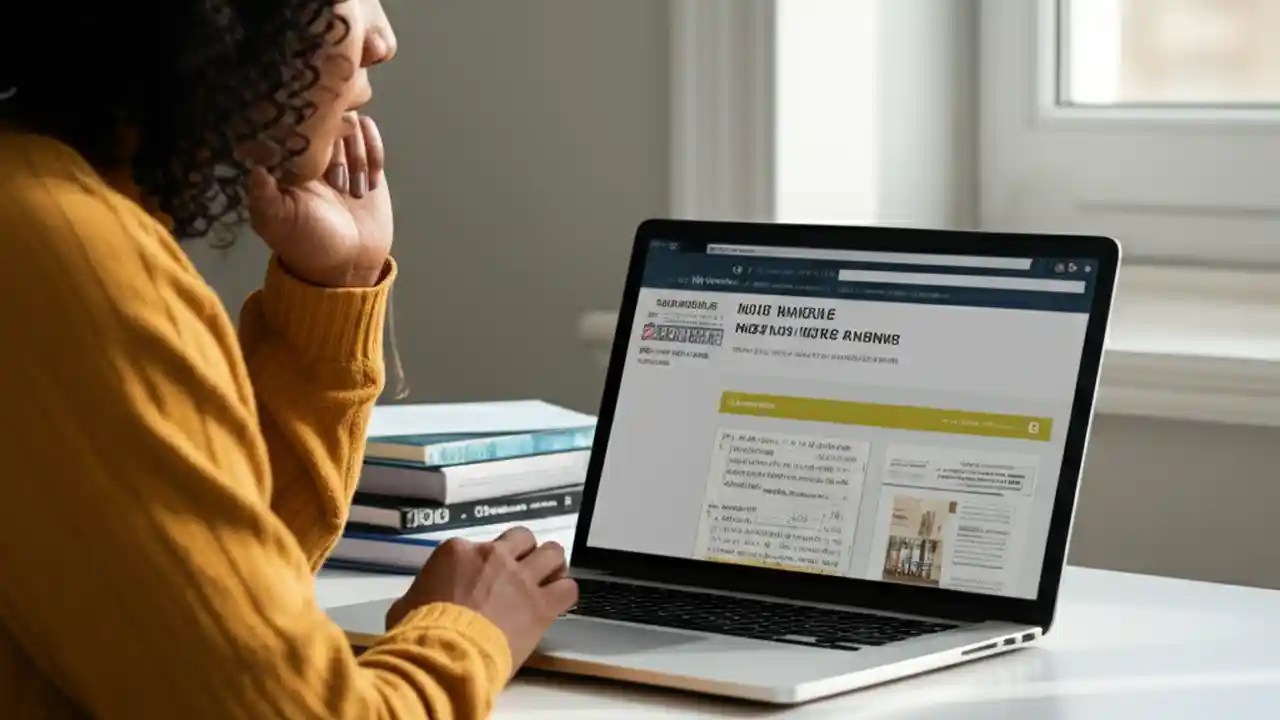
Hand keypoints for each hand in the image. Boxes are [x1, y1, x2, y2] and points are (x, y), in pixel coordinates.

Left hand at [247, 112, 392, 287]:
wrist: (349, 263)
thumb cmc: (308, 244)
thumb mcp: (278, 222)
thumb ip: (263, 195)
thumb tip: (253, 166)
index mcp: (284, 160)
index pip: (291, 122)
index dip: (305, 131)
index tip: (315, 153)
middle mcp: (310, 150)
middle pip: (324, 117)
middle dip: (336, 151)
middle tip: (337, 186)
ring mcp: (338, 151)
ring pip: (349, 122)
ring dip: (357, 155)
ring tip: (356, 190)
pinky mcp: (364, 158)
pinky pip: (369, 133)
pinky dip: (374, 151)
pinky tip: (372, 181)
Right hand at [385, 528, 577, 674]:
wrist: (444, 655)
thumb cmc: (419, 632)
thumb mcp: (407, 604)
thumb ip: (423, 593)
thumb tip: (422, 601)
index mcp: (458, 552)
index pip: (480, 546)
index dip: (484, 565)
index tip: (482, 583)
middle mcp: (494, 556)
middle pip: (522, 539)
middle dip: (524, 554)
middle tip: (520, 574)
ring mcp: (521, 578)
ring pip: (553, 553)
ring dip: (551, 566)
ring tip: (547, 582)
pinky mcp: (541, 605)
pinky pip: (568, 589)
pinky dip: (564, 594)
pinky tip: (556, 603)